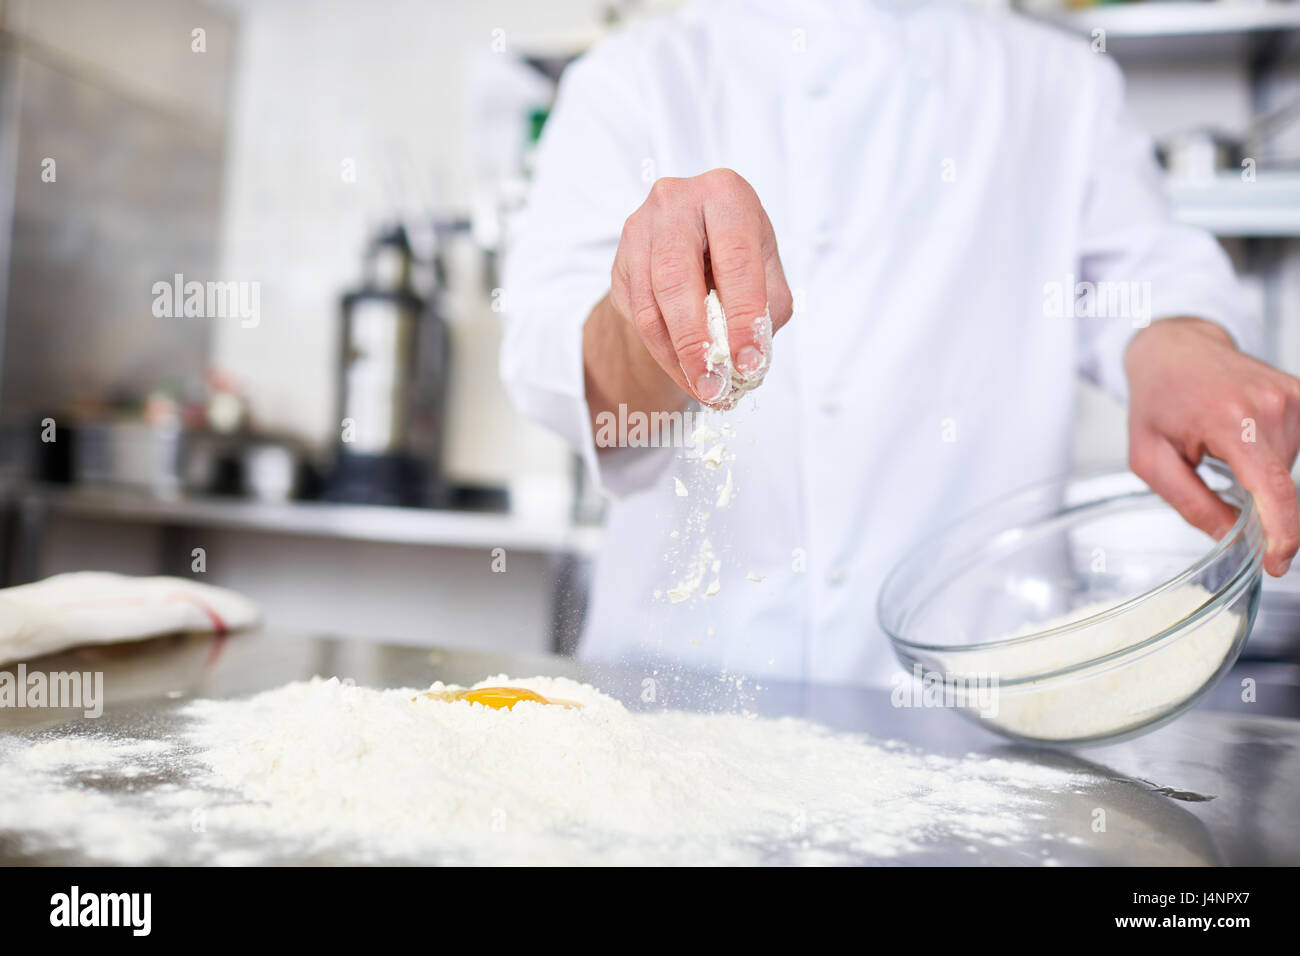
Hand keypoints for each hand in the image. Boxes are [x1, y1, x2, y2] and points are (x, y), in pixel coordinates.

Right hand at [607, 168, 792, 407]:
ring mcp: (640, 229)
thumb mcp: (768, 274)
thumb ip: (765, 311)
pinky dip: (663, 353)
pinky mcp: (620, 260)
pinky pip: (637, 317)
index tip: (749, 364)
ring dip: (677, 358)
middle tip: (713, 386)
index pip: (735, 261)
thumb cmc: (739, 256)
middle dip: (696, 343)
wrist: (695, 244)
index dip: (742, 317)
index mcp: (725, 195)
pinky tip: (685, 372)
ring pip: (650, 306)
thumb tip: (749, 360)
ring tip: (704, 389)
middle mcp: (677, 201)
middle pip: (677, 280)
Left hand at [1126, 316, 1299, 575]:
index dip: (1281, 532)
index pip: (1272, 487)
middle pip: (1277, 484)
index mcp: (1230, 421)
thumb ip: (1191, 503)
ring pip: (1287, 469)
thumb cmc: (1157, 401)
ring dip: (1258, 472)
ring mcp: (1292, 397)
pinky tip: (1241, 438)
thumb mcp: (1151, 460)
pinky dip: (1269, 457)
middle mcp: (1270, 405)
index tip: (1278, 561)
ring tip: (1221, 443)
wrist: (1174, 350)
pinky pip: (1293, 449)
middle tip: (1211, 469)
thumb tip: (1232, 540)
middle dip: (1250, 496)